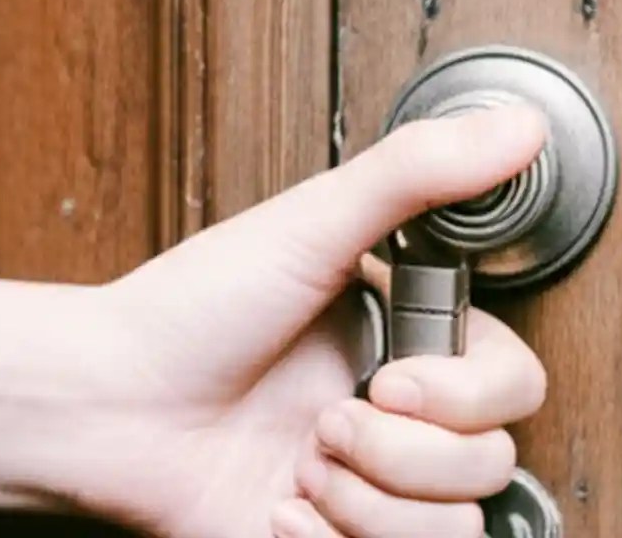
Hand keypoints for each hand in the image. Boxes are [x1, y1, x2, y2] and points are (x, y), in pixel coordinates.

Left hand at [29, 105, 548, 537]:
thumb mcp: (309, 226)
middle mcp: (394, 413)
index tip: (390, 377)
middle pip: (490, 462)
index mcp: (403, 338)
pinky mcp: (334, 535)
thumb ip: (418, 173)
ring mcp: (367, 483)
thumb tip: (517, 125)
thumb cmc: (187, 313)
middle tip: (326, 422)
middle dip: (404, 453)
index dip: (468, 394)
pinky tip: (277, 506)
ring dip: (368, 502)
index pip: (512, 383)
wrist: (103, 409)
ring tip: (301, 465)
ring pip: (453, 526)